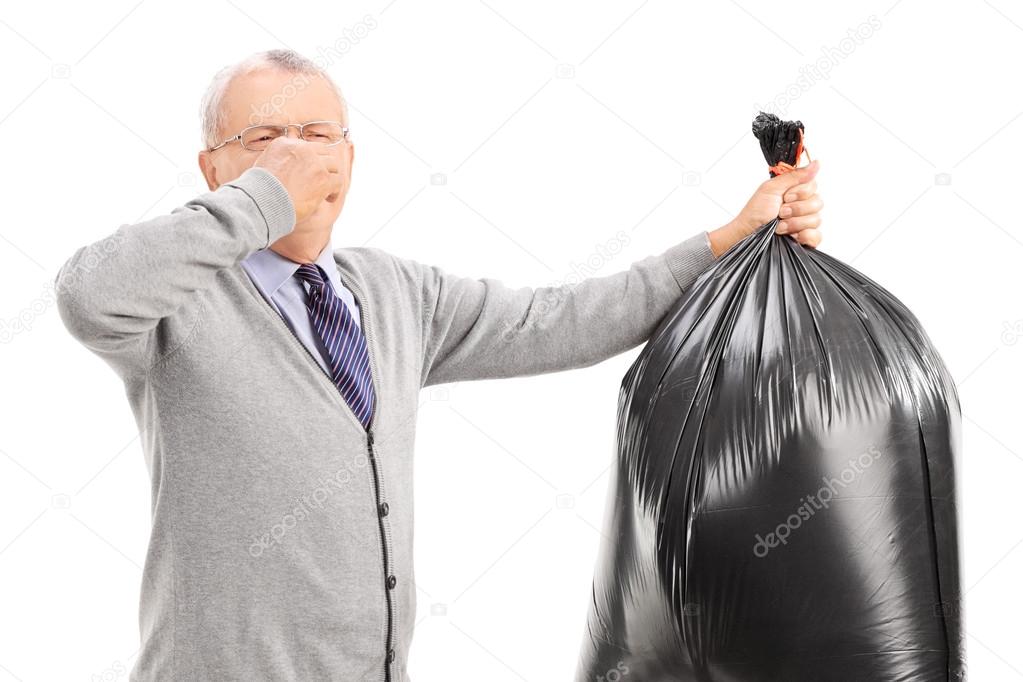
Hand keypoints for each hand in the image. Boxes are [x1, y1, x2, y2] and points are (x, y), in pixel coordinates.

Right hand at [253, 137, 341, 223]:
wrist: (262, 201)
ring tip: (327, 192)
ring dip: (331, 178)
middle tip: (323, 180)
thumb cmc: (259, 191)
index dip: (312, 160)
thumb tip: (286, 168)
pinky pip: (338, 181)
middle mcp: (301, 148)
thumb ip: (278, 160)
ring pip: (333, 165)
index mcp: (284, 143)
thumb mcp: (263, 166)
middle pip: (323, 152)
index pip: (306, 147)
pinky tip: (329, 198)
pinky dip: (336, 191)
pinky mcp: (323, 178)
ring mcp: (314, 162)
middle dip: (325, 166)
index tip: (310, 171)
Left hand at [708, 159, 822, 256]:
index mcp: (796, 192)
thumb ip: (795, 176)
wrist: (747, 233)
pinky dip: (805, 236)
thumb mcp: (771, 188)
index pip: (814, 186)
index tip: (785, 197)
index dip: (800, 193)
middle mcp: (803, 206)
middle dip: (796, 209)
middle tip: (780, 212)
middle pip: (817, 202)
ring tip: (780, 226)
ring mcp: (805, 223)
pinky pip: (817, 236)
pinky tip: (793, 236)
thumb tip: (816, 163)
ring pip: (816, 220)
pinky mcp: (805, 239)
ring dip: (794, 223)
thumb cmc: (755, 212)